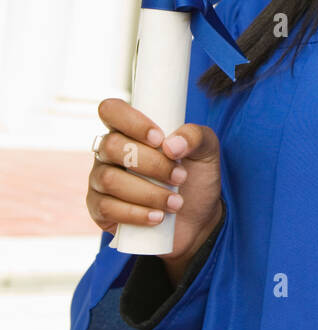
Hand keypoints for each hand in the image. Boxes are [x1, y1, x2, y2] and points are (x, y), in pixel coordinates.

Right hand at [88, 99, 223, 264]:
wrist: (196, 219)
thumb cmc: (195, 177)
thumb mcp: (206, 151)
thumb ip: (196, 136)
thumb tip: (172, 144)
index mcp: (130, 129)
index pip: (112, 110)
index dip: (131, 121)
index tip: (160, 139)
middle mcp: (109, 151)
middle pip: (112, 146)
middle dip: (151, 164)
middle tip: (180, 177)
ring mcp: (100, 180)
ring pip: (109, 179)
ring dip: (148, 192)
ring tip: (176, 202)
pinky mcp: (99, 209)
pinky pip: (107, 208)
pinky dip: (136, 213)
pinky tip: (157, 217)